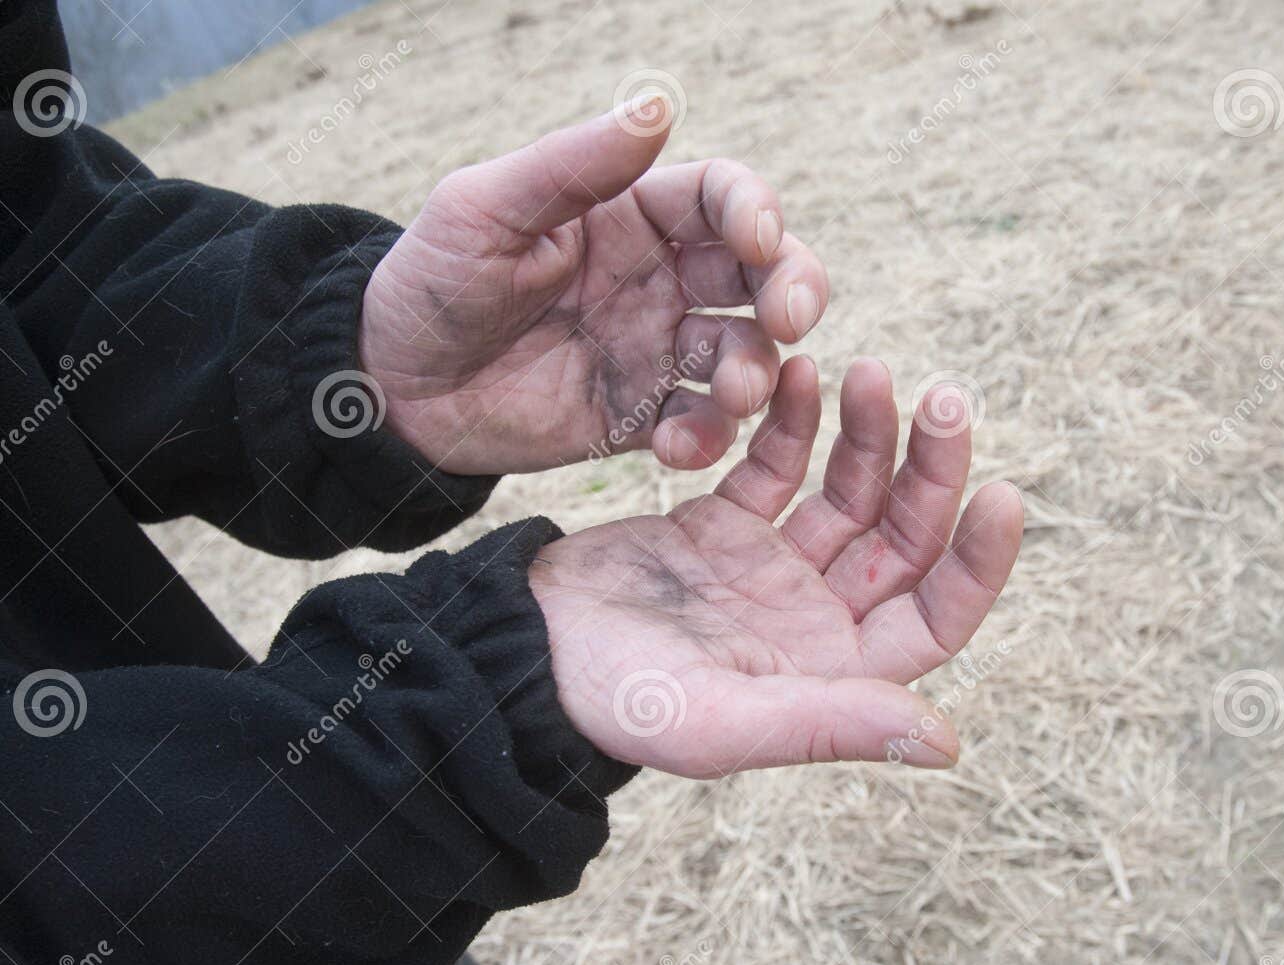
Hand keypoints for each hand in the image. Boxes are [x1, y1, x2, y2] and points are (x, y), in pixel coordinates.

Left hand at [357, 97, 829, 474]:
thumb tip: (657, 104)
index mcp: (631, 216)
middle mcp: (660, 280)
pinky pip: (697, 426)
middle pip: (760, 274)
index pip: (720, 199)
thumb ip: (572, 164)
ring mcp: (655, 350)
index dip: (755, 212)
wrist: (392, 385)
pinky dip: (705, 437)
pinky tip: (679, 443)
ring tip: (734, 393)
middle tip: (793, 319)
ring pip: (744, 353)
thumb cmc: (431, 280)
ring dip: (756, 372)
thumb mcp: (486, 209)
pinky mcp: (639, 417)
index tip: (759, 238)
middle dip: (793, 289)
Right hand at [528, 357, 1022, 776]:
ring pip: (850, 493)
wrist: (521, 650)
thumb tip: (946, 743)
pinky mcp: (723, 527)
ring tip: (870, 371)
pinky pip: (780, 468)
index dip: (978, 562)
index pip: (937, 615)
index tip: (1000, 491)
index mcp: (834, 672)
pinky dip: (798, 424)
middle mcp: (817, 620)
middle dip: (932, 470)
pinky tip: (804, 375)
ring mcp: (772, 569)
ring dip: (870, 434)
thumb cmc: (617, 704)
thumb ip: (833, 724)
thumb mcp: (723, 721)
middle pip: (904, 539)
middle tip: (946, 396)